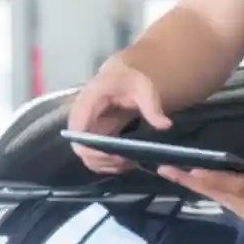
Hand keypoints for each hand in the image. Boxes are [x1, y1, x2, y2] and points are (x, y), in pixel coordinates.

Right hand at [66, 59, 172, 173]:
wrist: (122, 77)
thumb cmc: (129, 80)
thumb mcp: (143, 87)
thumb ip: (152, 106)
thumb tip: (165, 125)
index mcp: (87, 101)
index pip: (77, 131)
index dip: (90, 148)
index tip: (115, 154)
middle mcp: (81, 118)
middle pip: (80, 149)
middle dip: (103, 160)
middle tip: (127, 161)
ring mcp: (86, 130)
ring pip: (87, 157)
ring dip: (106, 165)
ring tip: (129, 162)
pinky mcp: (93, 138)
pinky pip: (95, 158)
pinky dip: (109, 164)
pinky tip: (126, 162)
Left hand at [158, 146, 243, 237]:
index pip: (237, 186)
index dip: (209, 179)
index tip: (186, 171)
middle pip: (228, 199)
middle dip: (198, 185)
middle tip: (171, 170)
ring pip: (235, 207)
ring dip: (211, 193)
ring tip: (186, 178)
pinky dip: (229, 199)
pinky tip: (217, 190)